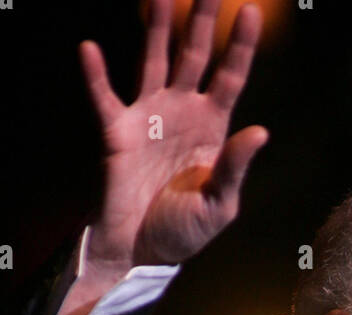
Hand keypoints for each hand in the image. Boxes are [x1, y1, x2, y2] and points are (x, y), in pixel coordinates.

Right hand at [80, 0, 266, 274]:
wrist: (141, 253)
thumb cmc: (183, 233)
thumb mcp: (219, 206)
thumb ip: (236, 166)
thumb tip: (260, 131)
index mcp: (212, 129)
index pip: (230, 78)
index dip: (241, 47)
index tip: (253, 12)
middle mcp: (182, 113)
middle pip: (195, 55)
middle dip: (203, 19)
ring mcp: (149, 117)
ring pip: (154, 60)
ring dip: (157, 27)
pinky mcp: (117, 131)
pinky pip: (104, 97)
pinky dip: (96, 75)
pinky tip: (90, 49)